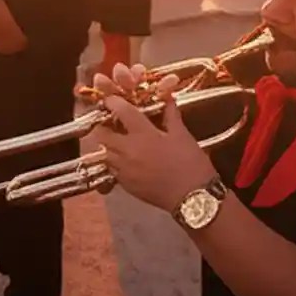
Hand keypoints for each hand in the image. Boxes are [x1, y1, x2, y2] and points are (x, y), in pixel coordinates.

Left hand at [90, 68, 216, 211]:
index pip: (121, 112)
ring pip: (105, 153)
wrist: (192, 198)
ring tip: (119, 141)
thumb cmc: (190, 163)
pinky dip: (115, 162)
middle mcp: (128, 151)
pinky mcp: (125, 185)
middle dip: (104, 126)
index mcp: (143, 135)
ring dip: (109, 145)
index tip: (110, 99)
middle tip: (112, 122)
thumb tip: (167, 97)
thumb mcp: (182, 135)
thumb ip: (171, 115)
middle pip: (103, 135)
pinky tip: (126, 160)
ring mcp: (124, 170)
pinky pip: (112, 169)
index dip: (112, 102)